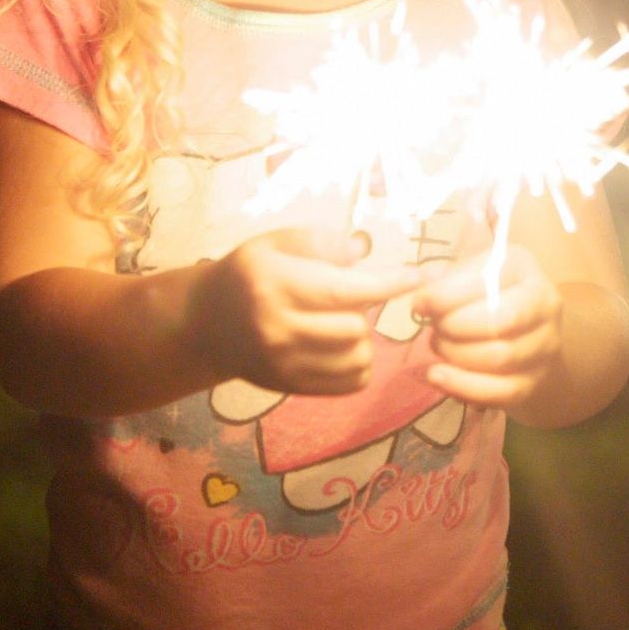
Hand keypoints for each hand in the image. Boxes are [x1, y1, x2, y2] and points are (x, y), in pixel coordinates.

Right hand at [187, 227, 419, 396]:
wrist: (205, 323)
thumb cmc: (249, 273)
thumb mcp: (276, 243)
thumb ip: (321, 244)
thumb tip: (364, 251)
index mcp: (273, 283)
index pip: (343, 289)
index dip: (389, 283)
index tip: (422, 275)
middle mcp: (276, 327)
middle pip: (355, 327)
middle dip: (364, 309)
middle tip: (347, 297)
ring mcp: (282, 363)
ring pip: (357, 357)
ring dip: (362, 337)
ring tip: (340, 321)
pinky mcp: (290, 386)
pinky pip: (350, 382)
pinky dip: (358, 364)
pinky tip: (340, 346)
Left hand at [412, 244, 562, 410]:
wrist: (522, 327)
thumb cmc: (484, 292)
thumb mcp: (467, 272)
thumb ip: (443, 279)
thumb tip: (422, 299)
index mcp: (525, 270)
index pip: (487, 284)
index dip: (447, 296)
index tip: (420, 304)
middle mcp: (545, 306)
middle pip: (498, 323)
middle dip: (454, 327)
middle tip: (434, 328)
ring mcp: (545, 347)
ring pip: (499, 358)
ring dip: (456, 355)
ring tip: (438, 345)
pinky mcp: (534, 381)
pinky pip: (501, 392)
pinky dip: (463, 387)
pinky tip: (439, 375)